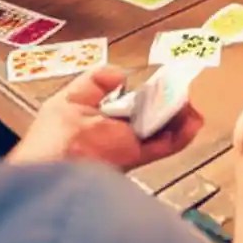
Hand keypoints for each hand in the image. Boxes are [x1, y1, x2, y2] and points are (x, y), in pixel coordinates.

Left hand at [9, 67, 203, 170]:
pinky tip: (192, 123)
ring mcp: (126, 149)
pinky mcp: (134, 159)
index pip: (128, 106)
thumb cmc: (50, 138)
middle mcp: (114, 136)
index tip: (161, 84)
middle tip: (182, 94)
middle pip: (150, 119)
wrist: (49, 169)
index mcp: (97, 121)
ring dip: (179, 119)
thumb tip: (122, 73)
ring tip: (190, 106)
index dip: (147, 96)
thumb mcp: (68, 99)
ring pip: (161, 133)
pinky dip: (181, 136)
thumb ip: (95, 82)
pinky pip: (163, 147)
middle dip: (169, 107)